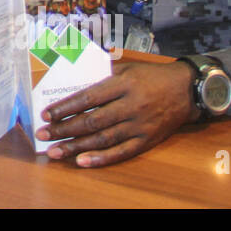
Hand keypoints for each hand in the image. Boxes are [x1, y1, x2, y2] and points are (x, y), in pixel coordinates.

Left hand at [37, 61, 197, 166]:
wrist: (187, 90)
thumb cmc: (152, 76)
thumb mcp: (127, 68)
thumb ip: (102, 75)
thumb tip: (73, 81)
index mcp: (123, 84)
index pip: (88, 97)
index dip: (65, 107)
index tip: (46, 114)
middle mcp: (130, 105)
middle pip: (92, 120)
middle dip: (64, 129)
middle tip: (43, 135)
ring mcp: (139, 125)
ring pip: (103, 139)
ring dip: (76, 147)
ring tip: (54, 152)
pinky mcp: (147, 140)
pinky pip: (122, 152)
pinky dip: (101, 158)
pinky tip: (82, 162)